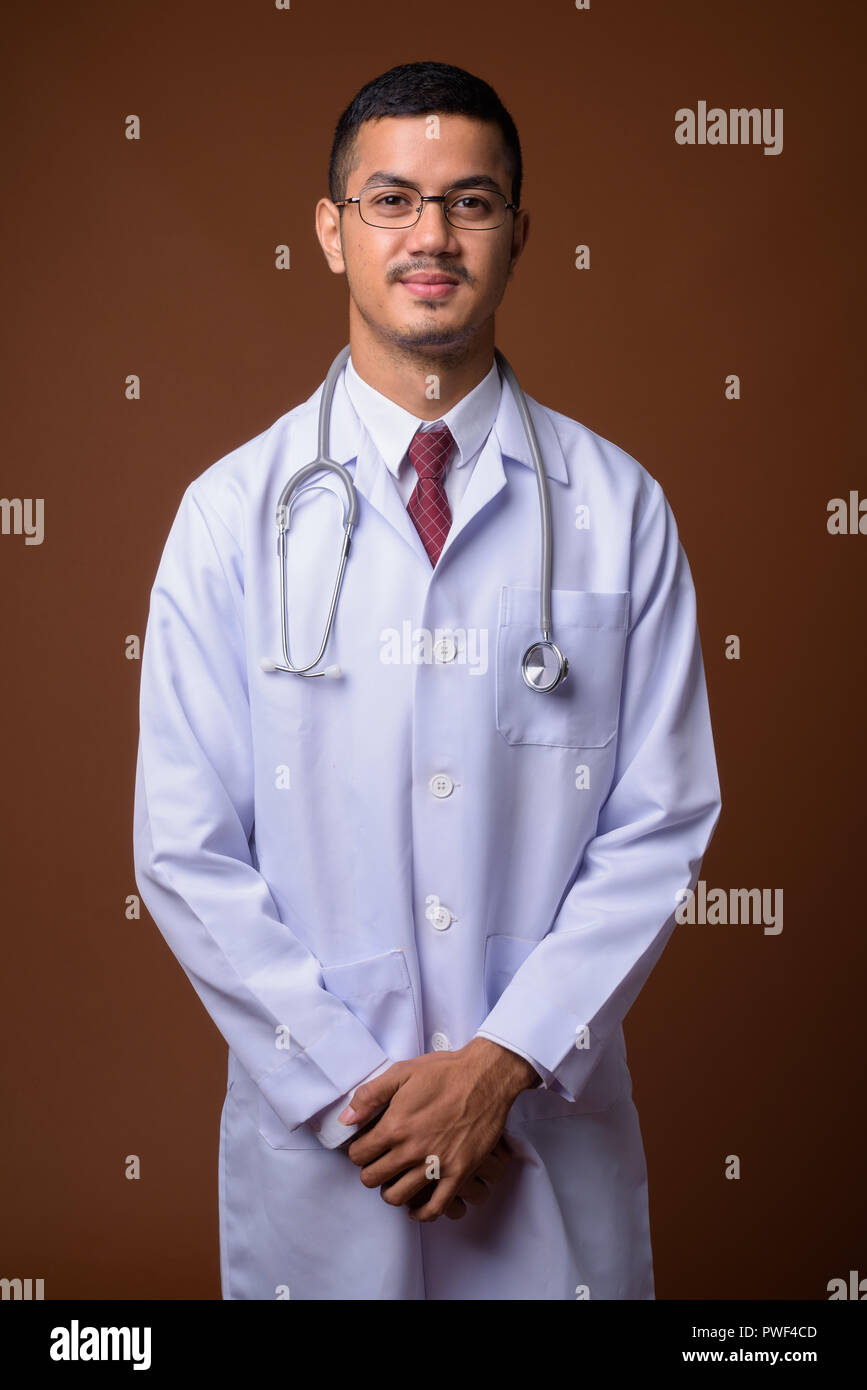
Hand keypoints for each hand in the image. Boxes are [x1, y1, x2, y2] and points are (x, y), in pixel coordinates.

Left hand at [341, 1038, 536, 1221]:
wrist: (485, 1078)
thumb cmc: (444, 1072)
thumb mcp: (402, 1072)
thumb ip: (370, 1095)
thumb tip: (347, 1119)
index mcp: (395, 1126)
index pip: (359, 1155)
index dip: (359, 1150)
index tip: (367, 1146)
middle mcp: (411, 1150)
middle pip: (373, 1179)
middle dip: (371, 1171)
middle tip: (380, 1162)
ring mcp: (435, 1165)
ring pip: (397, 1197)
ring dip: (391, 1190)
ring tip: (396, 1179)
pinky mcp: (459, 1173)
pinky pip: (435, 1208)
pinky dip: (422, 1213)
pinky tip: (417, 1206)